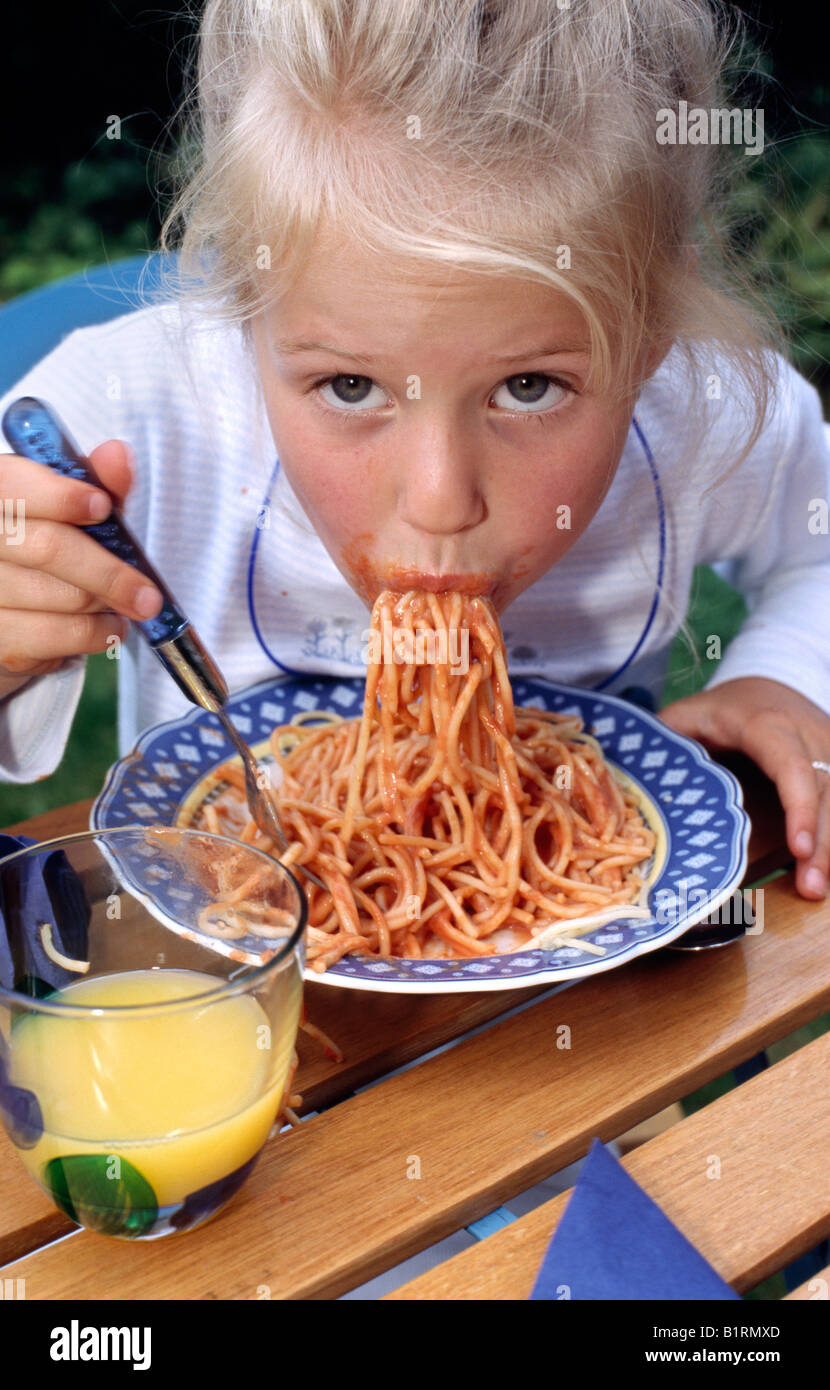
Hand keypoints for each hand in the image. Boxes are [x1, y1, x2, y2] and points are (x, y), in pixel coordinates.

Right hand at [0, 440, 162, 695]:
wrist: (13, 617)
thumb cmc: (43, 551)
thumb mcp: (70, 509)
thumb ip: (94, 481)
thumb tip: (118, 454)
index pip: (14, 486)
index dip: (61, 496)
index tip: (103, 506)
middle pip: (47, 548)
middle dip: (109, 572)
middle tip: (148, 594)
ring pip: (62, 598)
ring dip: (105, 605)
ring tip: (121, 605)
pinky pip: (56, 635)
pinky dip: (94, 634)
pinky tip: (104, 626)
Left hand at [657, 677, 829, 899]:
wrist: (773, 679)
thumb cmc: (725, 707)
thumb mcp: (688, 713)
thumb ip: (663, 739)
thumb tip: (625, 773)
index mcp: (768, 725)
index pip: (792, 765)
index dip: (798, 805)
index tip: (796, 846)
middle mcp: (808, 738)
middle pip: (825, 792)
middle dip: (820, 843)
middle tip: (810, 888)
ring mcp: (829, 751)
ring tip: (814, 890)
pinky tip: (821, 870)